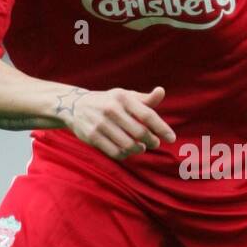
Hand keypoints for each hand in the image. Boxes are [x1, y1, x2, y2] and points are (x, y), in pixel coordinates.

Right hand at [56, 85, 176, 160]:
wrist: (74, 105)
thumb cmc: (108, 101)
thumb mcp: (125, 96)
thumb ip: (145, 99)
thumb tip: (161, 91)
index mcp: (122, 97)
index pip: (148, 115)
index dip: (162, 128)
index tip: (172, 138)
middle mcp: (111, 109)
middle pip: (140, 132)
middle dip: (151, 140)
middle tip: (155, 143)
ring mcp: (100, 123)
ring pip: (128, 144)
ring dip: (138, 148)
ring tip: (141, 147)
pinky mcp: (92, 136)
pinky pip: (115, 152)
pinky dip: (125, 154)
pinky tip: (128, 151)